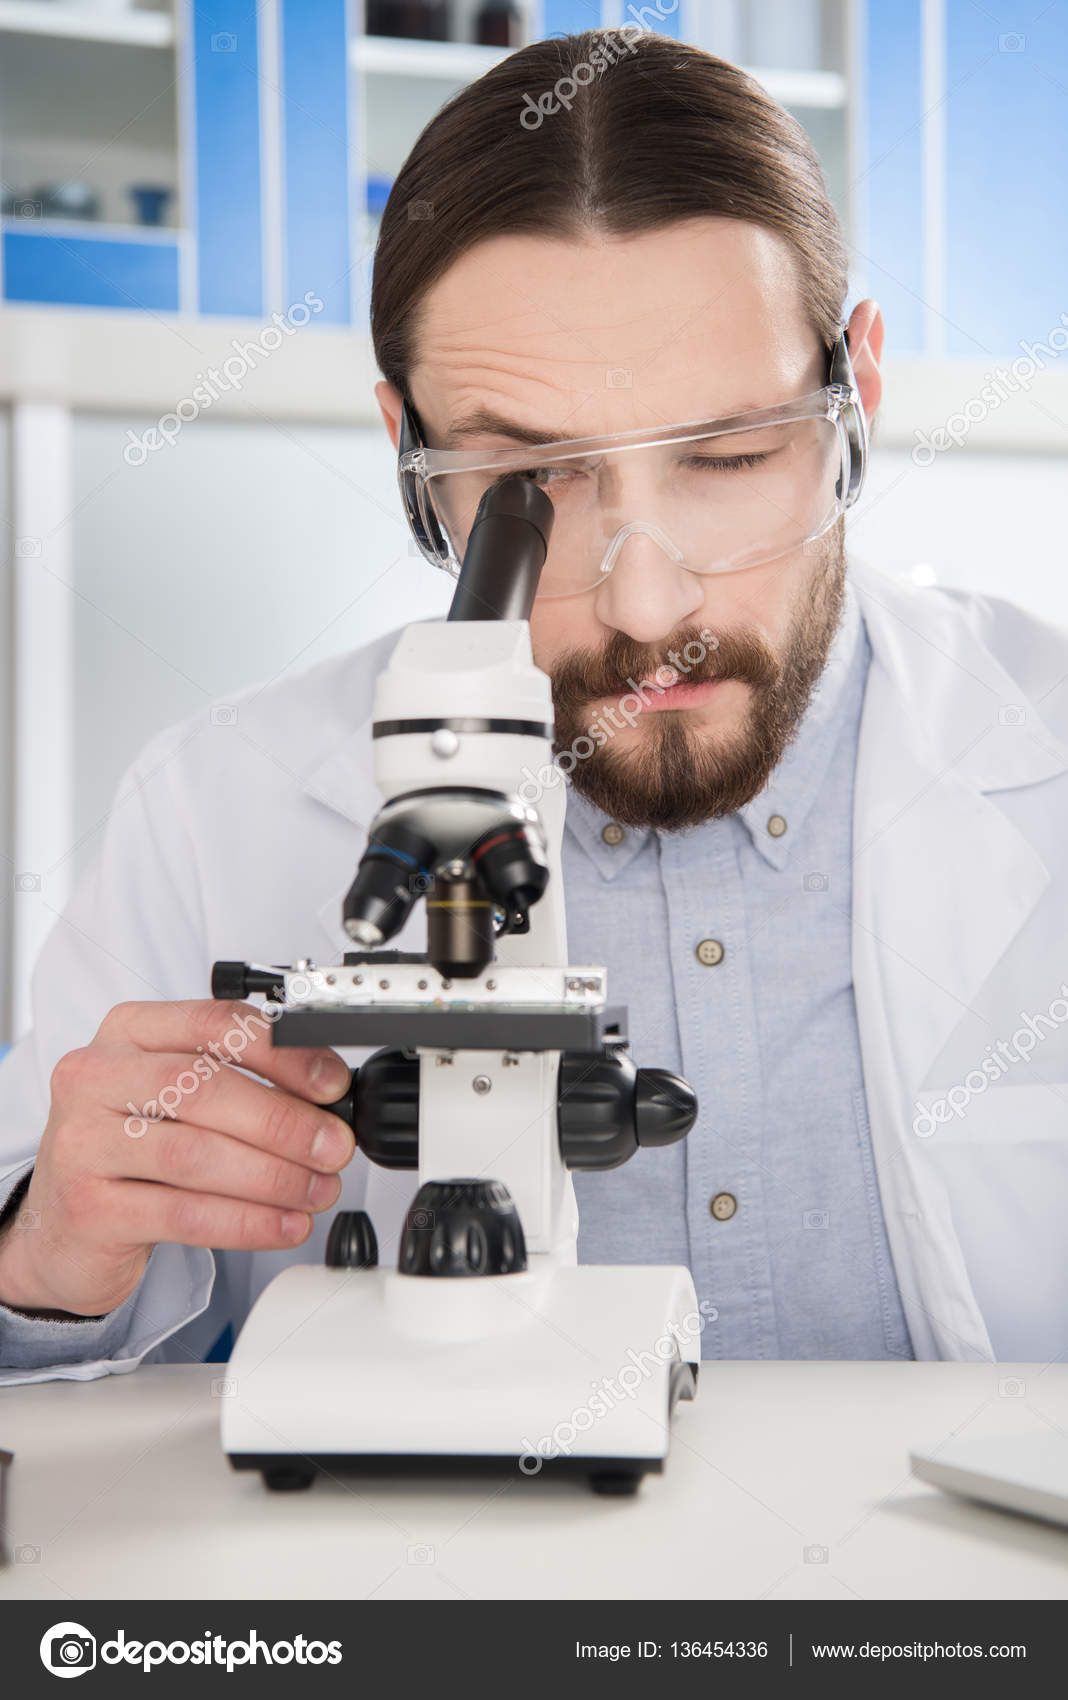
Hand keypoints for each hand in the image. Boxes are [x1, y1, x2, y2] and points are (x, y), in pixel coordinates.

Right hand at [0, 1000, 354, 1317]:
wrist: (60, 1225)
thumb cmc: (130, 1147)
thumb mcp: (174, 1097)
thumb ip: (238, 1083)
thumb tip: (325, 1101)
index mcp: (127, 1032)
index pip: (213, 1024)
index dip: (283, 1054)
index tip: (331, 1085)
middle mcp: (96, 1077)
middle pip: (205, 1089)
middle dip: (285, 1122)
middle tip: (333, 1147)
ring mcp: (83, 1143)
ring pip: (196, 1155)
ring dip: (274, 1176)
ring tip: (316, 1189)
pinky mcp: (88, 1208)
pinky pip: (184, 1214)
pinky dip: (247, 1221)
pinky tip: (284, 1224)